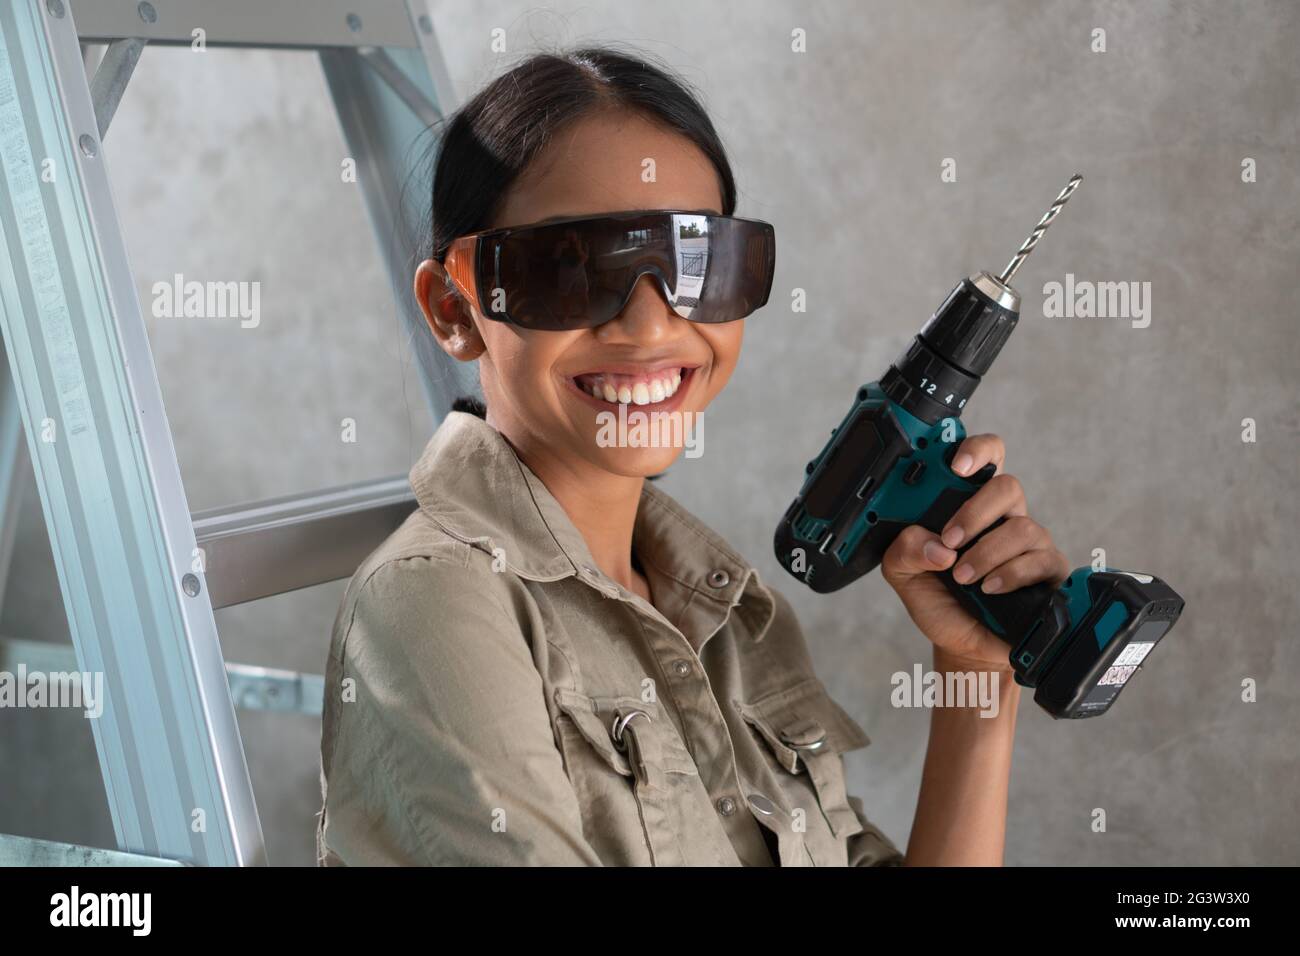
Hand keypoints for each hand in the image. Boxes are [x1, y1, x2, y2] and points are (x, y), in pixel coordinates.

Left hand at [880, 433, 1070, 670]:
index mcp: (968, 503)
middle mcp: (1002, 516)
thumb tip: (937, 547)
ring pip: (1021, 527)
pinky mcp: (1047, 571)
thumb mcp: (903, 572)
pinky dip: (1009, 574)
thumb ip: (905, 549)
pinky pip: (1039, 560)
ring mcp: (1028, 543)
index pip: (984, 457)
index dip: (976, 449)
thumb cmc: (938, 598)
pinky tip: (990, 589)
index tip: (955, 465)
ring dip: (986, 554)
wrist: (961, 644)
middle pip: (1007, 485)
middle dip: (975, 512)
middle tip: (950, 540)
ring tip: (963, 578)